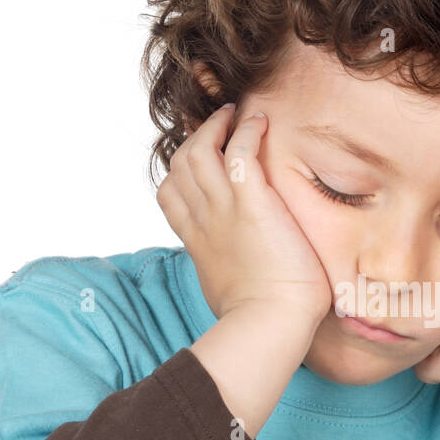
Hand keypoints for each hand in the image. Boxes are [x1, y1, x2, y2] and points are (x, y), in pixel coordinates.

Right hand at [157, 104, 331, 323]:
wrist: (269, 325)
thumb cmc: (258, 319)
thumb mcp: (225, 289)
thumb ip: (223, 270)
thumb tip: (234, 275)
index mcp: (196, 240)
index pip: (170, 192)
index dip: (181, 169)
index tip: (200, 158)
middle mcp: (203, 219)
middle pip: (181, 164)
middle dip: (197, 139)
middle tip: (220, 124)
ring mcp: (223, 209)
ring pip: (201, 150)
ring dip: (218, 125)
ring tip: (236, 115)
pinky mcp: (251, 203)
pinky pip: (239, 151)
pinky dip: (247, 130)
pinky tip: (262, 122)